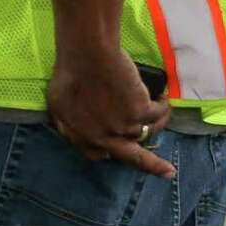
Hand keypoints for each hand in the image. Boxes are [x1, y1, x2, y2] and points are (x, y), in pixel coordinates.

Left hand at [46, 50, 174, 176]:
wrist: (88, 54)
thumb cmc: (69, 72)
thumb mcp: (57, 104)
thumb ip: (65, 122)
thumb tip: (69, 131)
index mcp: (84, 136)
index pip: (98, 154)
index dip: (110, 151)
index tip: (121, 148)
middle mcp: (106, 137)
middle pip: (134, 158)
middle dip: (153, 166)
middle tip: (168, 172)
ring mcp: (125, 126)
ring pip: (148, 131)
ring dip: (158, 122)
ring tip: (163, 110)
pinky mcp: (140, 111)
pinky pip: (158, 113)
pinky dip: (164, 107)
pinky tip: (165, 100)